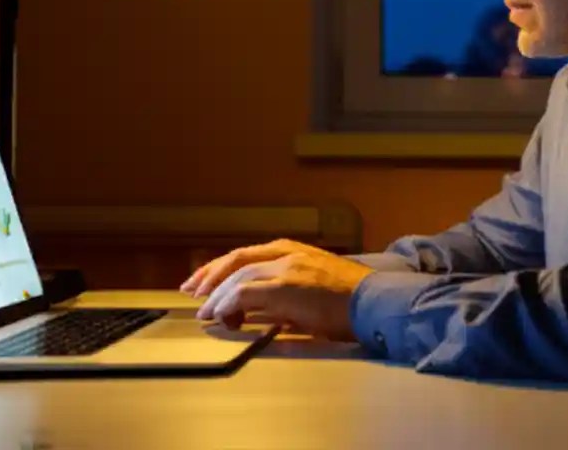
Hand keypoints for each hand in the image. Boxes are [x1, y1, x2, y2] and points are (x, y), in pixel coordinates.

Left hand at [180, 239, 373, 340]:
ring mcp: (285, 268)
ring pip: (236, 277)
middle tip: (193, 294)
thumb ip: (285, 289)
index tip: (203, 282)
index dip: (220, 268)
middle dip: (210, 276)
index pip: (246, 255)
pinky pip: (244, 294)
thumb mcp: (313, 284)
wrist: (373, 300)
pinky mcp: (285, 287)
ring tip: (206, 314)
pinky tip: (224, 317)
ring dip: (217, 297)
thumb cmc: (349, 299)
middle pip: (236, 260)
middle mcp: (286, 253)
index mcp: (292, 250)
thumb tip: (256, 306)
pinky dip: (229, 305)